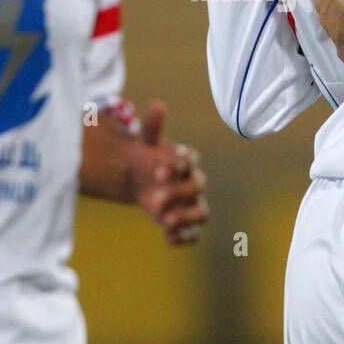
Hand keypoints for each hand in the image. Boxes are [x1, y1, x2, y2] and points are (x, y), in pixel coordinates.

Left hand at [129, 101, 207, 245]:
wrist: (140, 179)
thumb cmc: (147, 158)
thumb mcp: (145, 143)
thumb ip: (152, 127)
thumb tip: (159, 104)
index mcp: (186, 161)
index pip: (189, 161)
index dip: (176, 166)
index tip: (157, 172)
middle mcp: (193, 182)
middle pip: (197, 187)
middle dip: (178, 193)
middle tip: (155, 199)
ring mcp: (191, 203)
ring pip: (202, 213)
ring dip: (186, 218)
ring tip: (165, 221)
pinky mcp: (185, 222)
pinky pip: (194, 233)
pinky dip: (184, 238)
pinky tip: (167, 238)